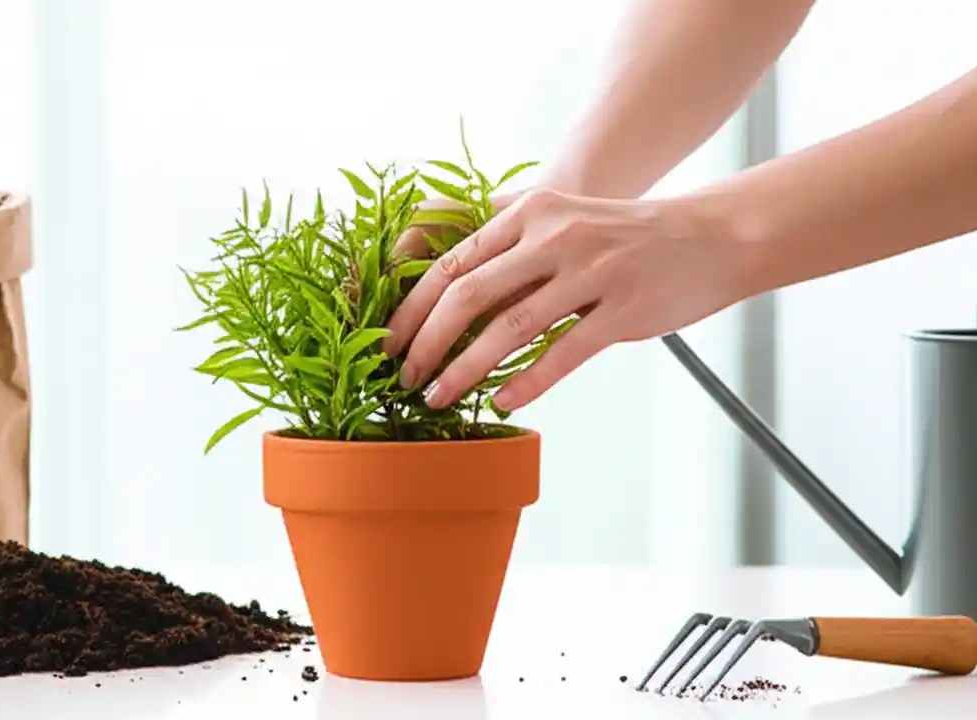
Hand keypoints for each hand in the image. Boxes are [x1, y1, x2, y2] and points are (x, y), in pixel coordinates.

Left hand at [384, 188, 747, 411]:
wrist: (712, 236)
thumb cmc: (623, 234)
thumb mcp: (561, 216)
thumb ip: (507, 237)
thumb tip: (442, 275)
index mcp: (531, 212)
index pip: (452, 262)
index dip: (412, 307)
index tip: (388, 341)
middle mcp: (556, 237)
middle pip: (468, 295)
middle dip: (426, 342)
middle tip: (403, 377)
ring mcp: (591, 273)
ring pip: (508, 329)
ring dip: (464, 370)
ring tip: (437, 397)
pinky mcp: (624, 310)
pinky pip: (562, 354)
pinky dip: (526, 383)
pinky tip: (501, 403)